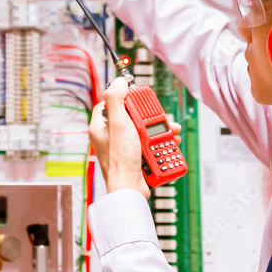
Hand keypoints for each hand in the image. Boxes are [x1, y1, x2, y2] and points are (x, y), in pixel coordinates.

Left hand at [89, 78, 181, 199]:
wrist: (130, 189)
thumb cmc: (120, 159)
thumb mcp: (119, 123)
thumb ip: (116, 100)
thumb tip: (117, 82)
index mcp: (101, 127)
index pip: (109, 103)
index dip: (124, 98)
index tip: (136, 96)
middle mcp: (111, 137)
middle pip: (132, 117)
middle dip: (150, 117)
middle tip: (160, 117)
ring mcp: (123, 148)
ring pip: (144, 131)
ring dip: (160, 131)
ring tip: (171, 133)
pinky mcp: (135, 158)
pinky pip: (149, 145)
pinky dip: (160, 144)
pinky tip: (169, 144)